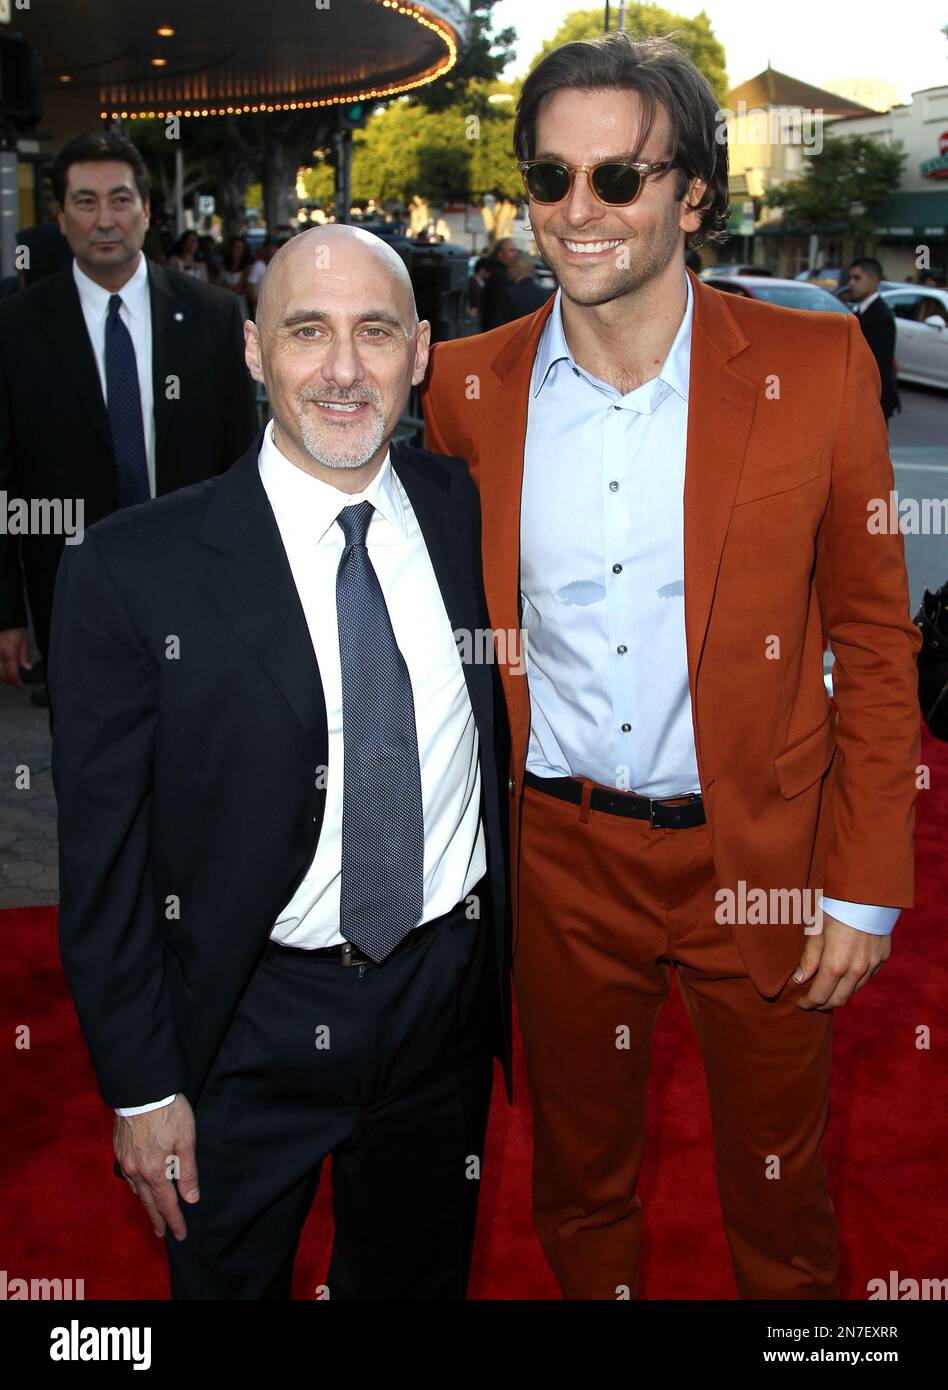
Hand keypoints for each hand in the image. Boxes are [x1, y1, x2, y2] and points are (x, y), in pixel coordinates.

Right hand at [0, 627, 29, 686]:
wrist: (2, 615)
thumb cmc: (12, 625)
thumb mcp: (23, 639)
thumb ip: (23, 655)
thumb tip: (26, 667)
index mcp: (8, 652)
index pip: (11, 674)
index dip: (16, 682)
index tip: (19, 685)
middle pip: (0, 675)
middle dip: (8, 680)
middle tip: (14, 681)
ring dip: (0, 675)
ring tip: (8, 676)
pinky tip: (1, 668)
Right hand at [113, 1094, 198, 1240]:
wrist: (141, 1090)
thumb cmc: (168, 1112)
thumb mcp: (186, 1140)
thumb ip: (187, 1172)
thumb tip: (190, 1199)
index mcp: (155, 1171)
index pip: (167, 1204)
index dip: (175, 1220)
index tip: (180, 1234)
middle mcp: (137, 1171)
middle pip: (149, 1202)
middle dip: (157, 1219)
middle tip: (162, 1234)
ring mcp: (125, 1160)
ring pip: (136, 1190)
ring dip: (146, 1203)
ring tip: (153, 1212)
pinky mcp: (119, 1150)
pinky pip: (128, 1176)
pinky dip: (135, 1186)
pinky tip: (139, 1186)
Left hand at [793, 912, 890, 1010]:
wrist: (869, 895)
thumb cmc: (836, 909)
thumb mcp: (816, 930)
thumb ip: (809, 957)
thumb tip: (800, 979)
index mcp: (836, 965)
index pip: (821, 995)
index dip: (809, 1003)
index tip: (800, 1002)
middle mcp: (856, 970)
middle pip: (838, 999)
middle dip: (823, 1003)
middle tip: (812, 1000)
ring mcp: (872, 966)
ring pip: (853, 991)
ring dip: (839, 994)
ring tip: (827, 988)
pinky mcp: (882, 959)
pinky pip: (866, 978)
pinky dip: (853, 982)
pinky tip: (844, 975)